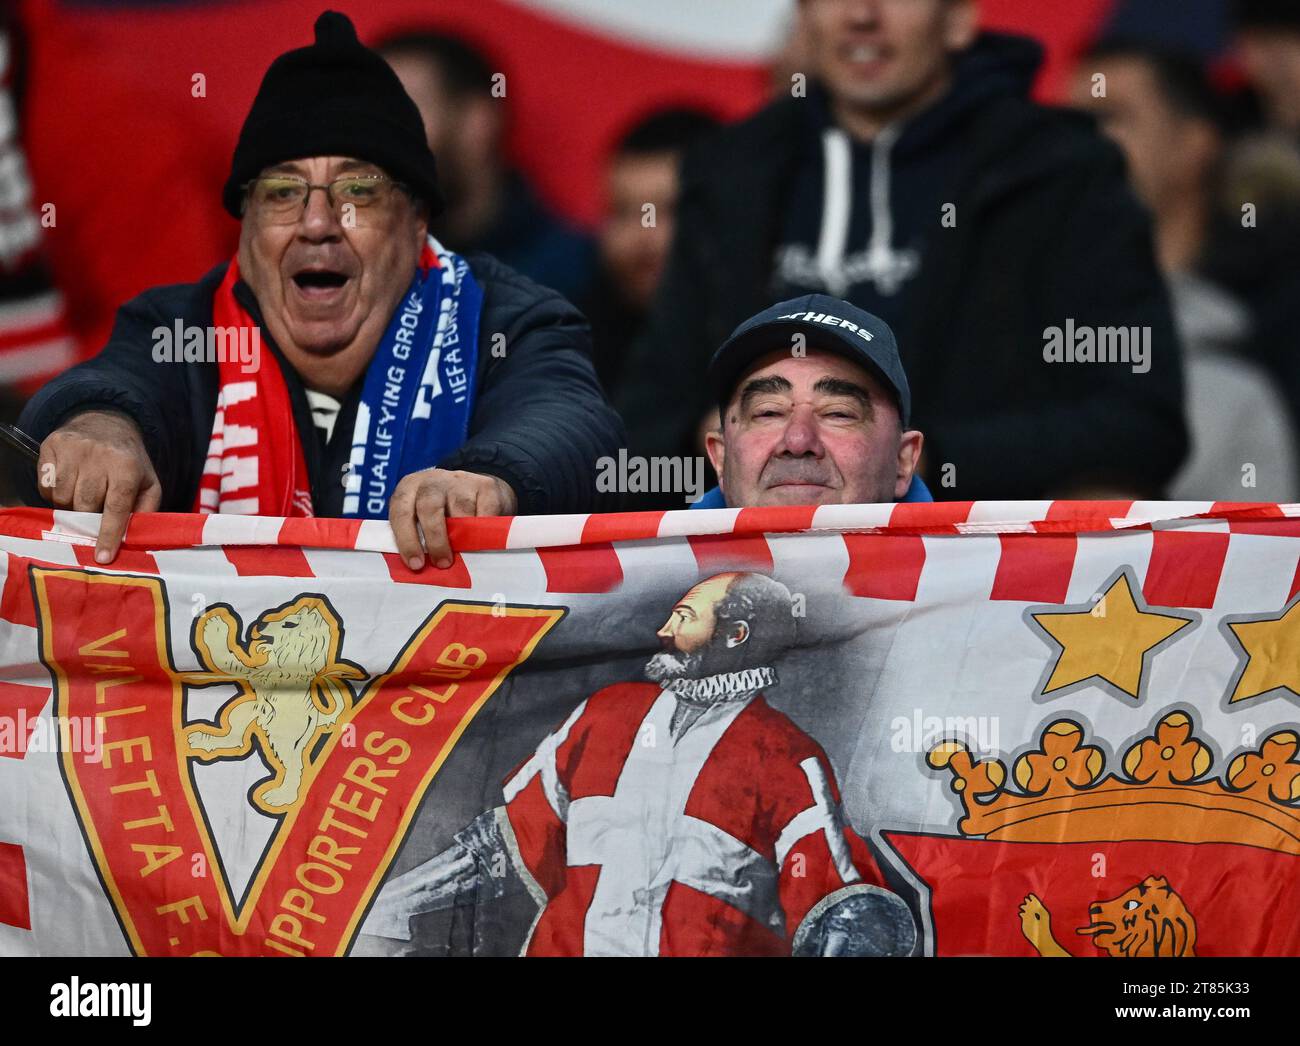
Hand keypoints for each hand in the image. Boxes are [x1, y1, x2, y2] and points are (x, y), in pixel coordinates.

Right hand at [37, 410, 161, 562]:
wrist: (107, 422)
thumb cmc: (129, 462)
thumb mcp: (148, 483)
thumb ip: (145, 511)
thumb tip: (133, 538)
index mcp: (127, 466)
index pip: (116, 506)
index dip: (108, 533)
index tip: (102, 557)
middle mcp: (98, 455)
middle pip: (85, 505)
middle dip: (88, 517)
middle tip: (94, 513)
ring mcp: (72, 448)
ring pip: (62, 498)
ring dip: (70, 506)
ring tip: (83, 495)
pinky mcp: (51, 445)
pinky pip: (45, 486)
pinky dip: (54, 493)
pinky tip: (69, 484)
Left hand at [388, 468, 516, 569]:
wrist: (474, 488)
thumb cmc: (441, 512)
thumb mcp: (421, 519)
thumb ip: (418, 538)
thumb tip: (421, 569)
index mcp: (409, 489)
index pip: (401, 513)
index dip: (407, 541)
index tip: (416, 564)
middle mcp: (431, 481)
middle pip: (429, 508)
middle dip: (435, 539)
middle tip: (443, 563)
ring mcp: (459, 481)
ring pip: (460, 509)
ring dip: (462, 537)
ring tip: (465, 554)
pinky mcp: (485, 485)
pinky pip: (485, 512)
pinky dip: (484, 530)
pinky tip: (482, 541)